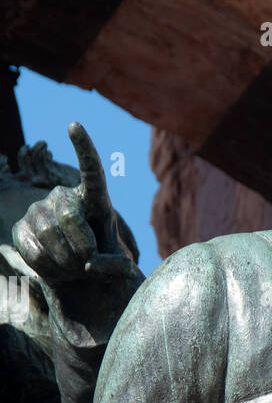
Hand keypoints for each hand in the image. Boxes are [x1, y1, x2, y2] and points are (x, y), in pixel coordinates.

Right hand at [12, 122, 135, 290]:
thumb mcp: (118, 267)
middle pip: (69, 215)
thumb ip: (115, 267)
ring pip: (49, 235)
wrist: (78, 276)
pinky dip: (49, 270)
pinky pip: (33, 251)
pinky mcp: (21, 228)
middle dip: (83, 247)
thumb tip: (92, 263)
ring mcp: (38, 210)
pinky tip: (58, 271)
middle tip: (89, 266)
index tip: (74, 126)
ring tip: (76, 270)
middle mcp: (63, 197)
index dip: (83, 148)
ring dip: (67, 263)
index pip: (91, 170)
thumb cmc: (103, 264)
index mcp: (94, 199)